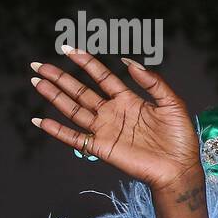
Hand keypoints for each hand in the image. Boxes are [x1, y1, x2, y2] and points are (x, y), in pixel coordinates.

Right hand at [29, 46, 202, 193]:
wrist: (179, 168)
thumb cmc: (180, 138)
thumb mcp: (172, 103)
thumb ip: (153, 82)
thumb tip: (129, 62)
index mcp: (129, 100)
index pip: (102, 77)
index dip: (85, 63)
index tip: (68, 49)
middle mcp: (113, 113)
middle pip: (81, 91)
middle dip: (60, 78)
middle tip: (39, 65)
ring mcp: (106, 130)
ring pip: (74, 110)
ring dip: (55, 97)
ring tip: (37, 82)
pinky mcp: (103, 148)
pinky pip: (75, 138)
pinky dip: (57, 131)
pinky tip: (41, 121)